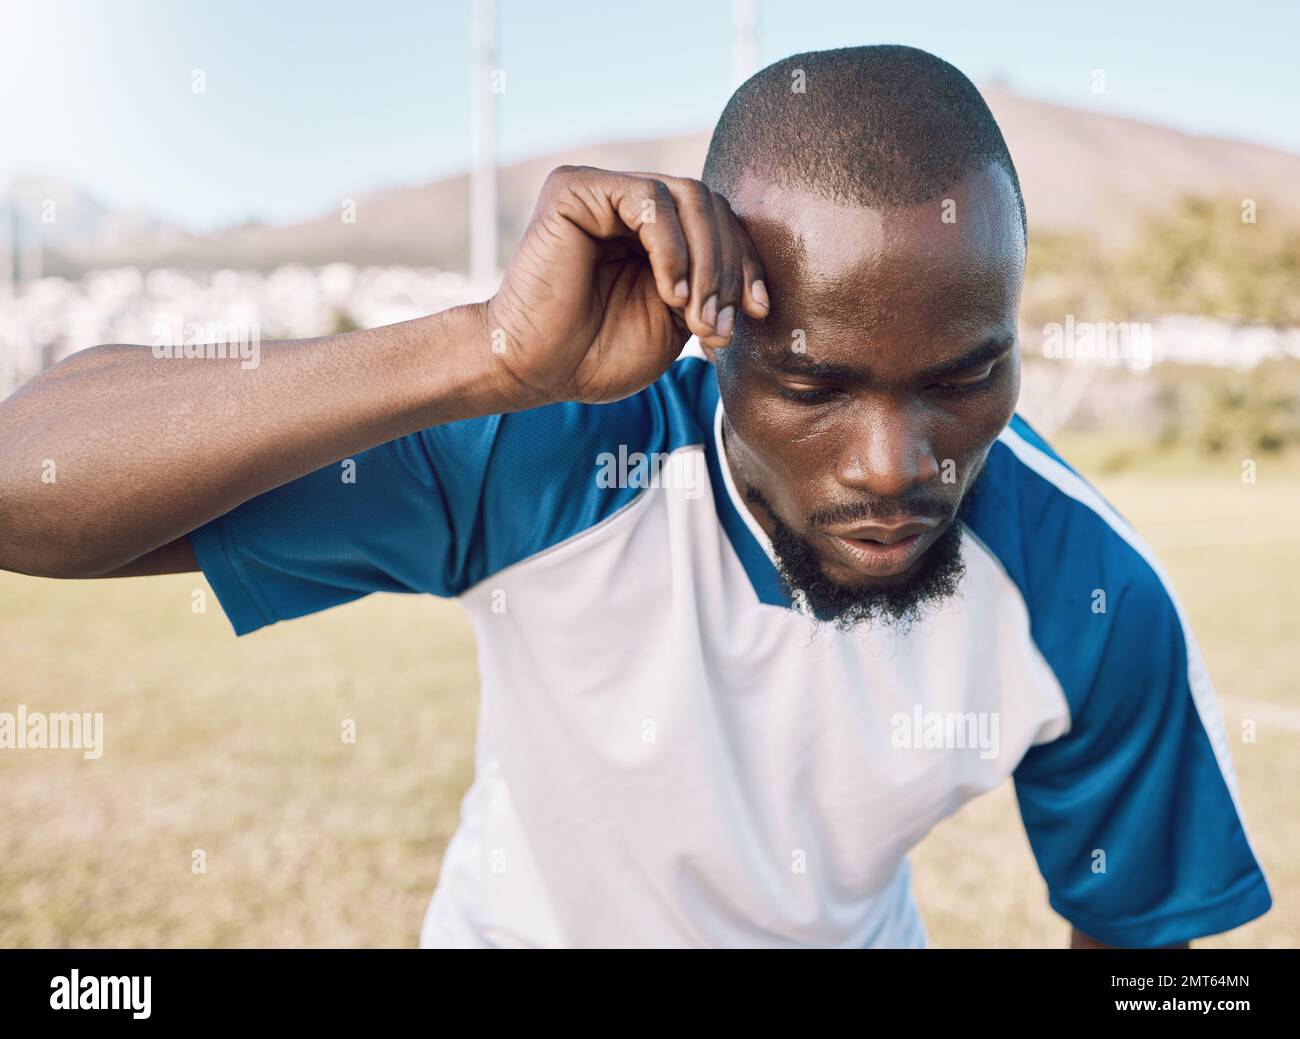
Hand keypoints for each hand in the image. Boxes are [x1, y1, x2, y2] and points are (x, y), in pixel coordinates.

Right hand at [486, 165, 769, 405]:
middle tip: (719, 325)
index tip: (759, 311)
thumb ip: (710, 290)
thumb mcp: (675, 323)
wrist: (537, 372)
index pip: (719, 223)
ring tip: (697, 315)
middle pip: (710, 205)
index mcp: (653, 231)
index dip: (746, 263)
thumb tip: (756, 288)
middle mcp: (629, 202)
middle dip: (728, 269)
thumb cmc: (597, 355)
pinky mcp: (575, 189)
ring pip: (688, 196)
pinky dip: (672, 249)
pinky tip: (671, 293)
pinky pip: (648, 199)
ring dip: (706, 262)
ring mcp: (602, 191)